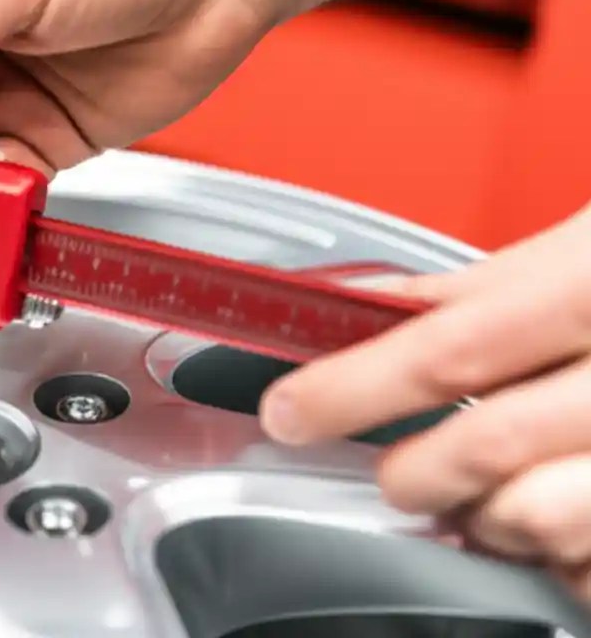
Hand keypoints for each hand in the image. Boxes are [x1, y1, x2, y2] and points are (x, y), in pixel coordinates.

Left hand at [261, 204, 590, 598]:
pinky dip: (560, 557)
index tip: (293, 406)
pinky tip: (564, 520)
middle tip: (394, 468)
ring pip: (541, 521)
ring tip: (487, 493)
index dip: (353, 382)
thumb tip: (378, 308)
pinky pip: (590, 570)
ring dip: (488, 519)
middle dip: (412, 469)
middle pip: (490, 448)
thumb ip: (495, 283)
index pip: (456, 341)